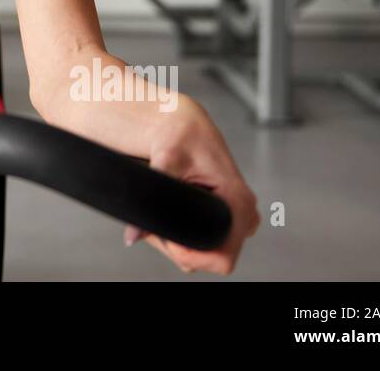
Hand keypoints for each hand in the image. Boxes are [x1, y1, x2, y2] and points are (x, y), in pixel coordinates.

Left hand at [124, 100, 259, 273]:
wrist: (181, 122)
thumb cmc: (179, 133)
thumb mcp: (165, 161)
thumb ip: (151, 195)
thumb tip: (134, 234)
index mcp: (238, 200)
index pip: (223, 256)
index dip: (193, 255)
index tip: (169, 239)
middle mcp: (244, 213)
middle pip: (212, 257)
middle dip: (181, 248)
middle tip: (157, 224)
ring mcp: (237, 217)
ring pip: (207, 251)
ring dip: (181, 241)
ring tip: (162, 213)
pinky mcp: (227, 216)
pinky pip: (207, 241)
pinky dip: (184, 234)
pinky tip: (170, 214)